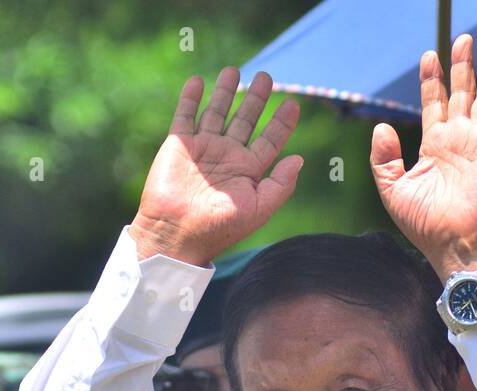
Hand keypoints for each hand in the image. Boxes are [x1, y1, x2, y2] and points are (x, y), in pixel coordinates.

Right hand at [132, 68, 302, 265]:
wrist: (177, 233)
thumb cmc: (219, 228)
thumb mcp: (258, 209)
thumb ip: (281, 184)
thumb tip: (299, 158)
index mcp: (248, 172)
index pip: (270, 141)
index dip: (281, 123)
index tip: (293, 105)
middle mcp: (227, 157)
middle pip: (245, 120)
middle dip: (256, 99)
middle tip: (266, 77)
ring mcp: (203, 149)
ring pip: (217, 113)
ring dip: (225, 92)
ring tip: (234, 70)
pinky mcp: (180, 145)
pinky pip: (186, 116)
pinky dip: (191, 98)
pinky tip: (199, 81)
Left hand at [369, 35, 476, 279]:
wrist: (455, 246)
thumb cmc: (425, 226)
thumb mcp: (393, 190)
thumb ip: (384, 159)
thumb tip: (381, 126)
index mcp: (434, 148)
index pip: (433, 105)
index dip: (431, 81)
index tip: (429, 56)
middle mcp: (457, 141)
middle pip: (460, 94)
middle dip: (460, 67)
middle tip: (461, 40)